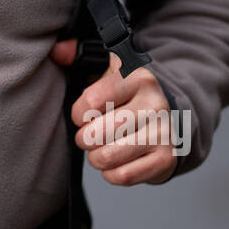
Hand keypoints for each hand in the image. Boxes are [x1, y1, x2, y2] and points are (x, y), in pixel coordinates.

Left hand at [49, 38, 176, 184]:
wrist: (171, 117)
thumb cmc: (128, 95)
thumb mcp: (107, 68)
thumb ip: (78, 54)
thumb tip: (57, 52)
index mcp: (137, 77)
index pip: (90, 101)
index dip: (78, 113)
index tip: (85, 113)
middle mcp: (154, 103)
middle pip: (95, 134)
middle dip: (84, 138)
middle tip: (91, 134)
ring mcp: (164, 133)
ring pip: (107, 157)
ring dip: (96, 157)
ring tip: (101, 148)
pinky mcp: (167, 159)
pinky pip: (123, 176)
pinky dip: (112, 173)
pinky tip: (117, 161)